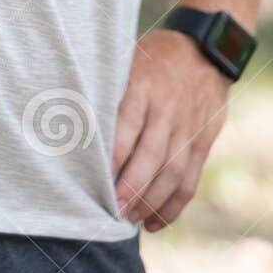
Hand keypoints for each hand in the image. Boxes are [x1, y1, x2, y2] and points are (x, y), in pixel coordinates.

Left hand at [111, 29, 231, 230]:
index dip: (112, 157)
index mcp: (143, 85)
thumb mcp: (126, 61)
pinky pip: (190, 179)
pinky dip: (173, 206)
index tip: (95, 182)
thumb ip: (106, 91)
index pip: (126, 127)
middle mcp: (167, 108)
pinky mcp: (204, 141)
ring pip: (172, 172)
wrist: (206, 50)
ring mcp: (189, 126)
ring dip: (150, 202)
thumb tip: (66, 122)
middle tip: (112, 212)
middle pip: (151, 156)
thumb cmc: (150, 59)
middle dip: (131, 188)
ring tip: (130, 220)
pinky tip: (154, 222)